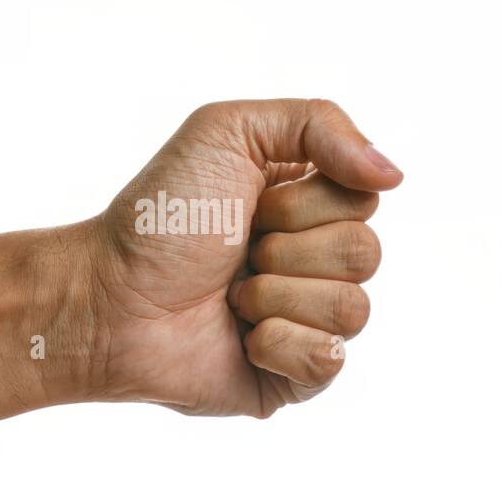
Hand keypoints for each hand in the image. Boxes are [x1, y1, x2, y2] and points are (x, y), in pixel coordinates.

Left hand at [86, 99, 402, 417]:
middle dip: (286, 250)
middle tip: (236, 252)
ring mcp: (309, 320)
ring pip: (353, 309)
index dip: (306, 202)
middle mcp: (316, 261)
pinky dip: (278, 344)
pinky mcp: (295, 377)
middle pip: (365, 253)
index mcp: (309, 204)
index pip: (365, 198)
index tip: (253, 204)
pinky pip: (330, 359)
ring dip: (276, 296)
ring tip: (230, 296)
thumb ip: (318, 124)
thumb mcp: (229, 131)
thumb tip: (392, 175)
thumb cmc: (160, 217)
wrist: (109, 298)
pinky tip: (241, 337)